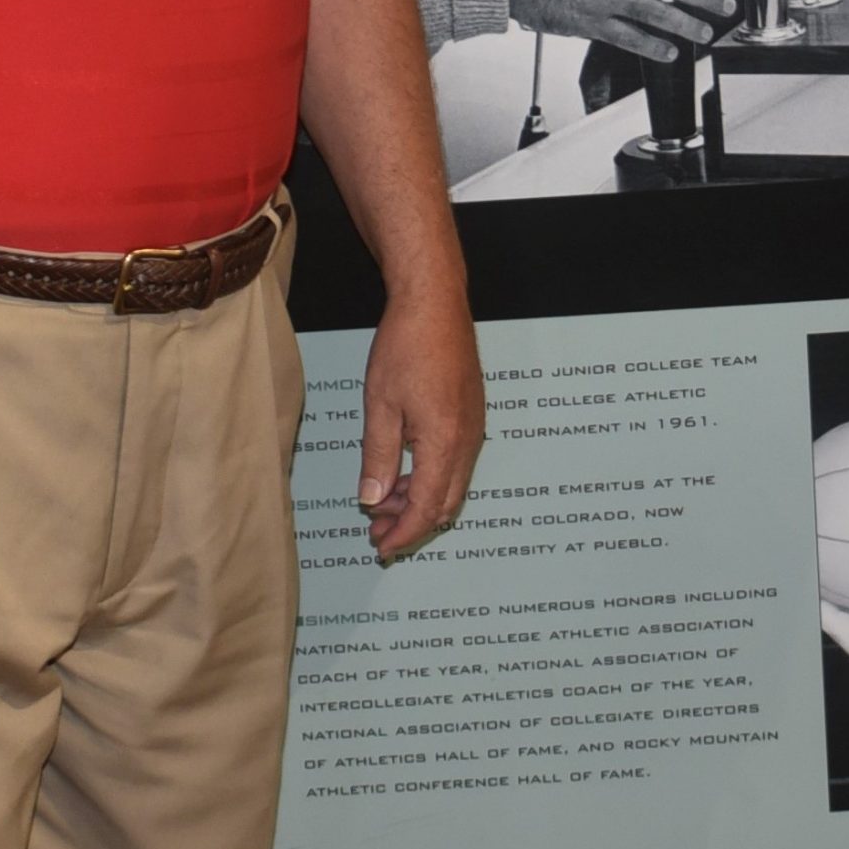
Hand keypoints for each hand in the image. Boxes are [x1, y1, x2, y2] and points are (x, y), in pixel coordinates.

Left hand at [356, 278, 484, 561]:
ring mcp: (474, 426)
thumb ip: (379, 457)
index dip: (404, 533)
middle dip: (412, 523)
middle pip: (445, 503)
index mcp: (445, 442)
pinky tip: (405, 470)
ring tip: (384, 501)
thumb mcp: (381, 405)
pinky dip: (432, 476)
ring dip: (420, 499)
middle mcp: (467, 439)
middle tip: (377, 531)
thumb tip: (374, 499)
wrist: (435, 302)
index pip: (428, 507)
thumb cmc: (407, 345)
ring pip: (452, 483)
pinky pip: (456, 461)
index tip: (382, 546)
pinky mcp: (472, 413)